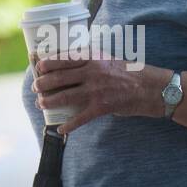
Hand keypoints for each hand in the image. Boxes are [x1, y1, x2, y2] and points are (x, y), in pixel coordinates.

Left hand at [32, 50, 161, 133]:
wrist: (150, 88)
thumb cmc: (129, 72)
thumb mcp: (108, 59)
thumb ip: (89, 60)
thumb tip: (69, 62)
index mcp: (93, 58)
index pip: (62, 59)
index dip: (46, 64)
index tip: (38, 68)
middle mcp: (92, 73)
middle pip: (59, 78)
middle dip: (42, 84)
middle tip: (36, 88)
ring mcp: (96, 91)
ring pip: (65, 97)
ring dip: (49, 102)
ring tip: (41, 104)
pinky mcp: (101, 107)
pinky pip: (80, 118)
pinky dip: (68, 125)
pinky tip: (60, 129)